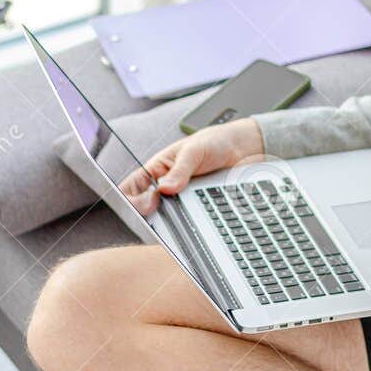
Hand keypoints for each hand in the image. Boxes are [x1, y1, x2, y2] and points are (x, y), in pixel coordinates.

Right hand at [120, 117, 264, 213]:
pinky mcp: (196, 207)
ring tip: (171, 223)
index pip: (131, 189)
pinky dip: (186, 226)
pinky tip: (188, 227)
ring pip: (165, 218)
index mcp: (155, 170)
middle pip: (145, 208)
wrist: (241, 149)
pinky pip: (187, 220)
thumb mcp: (193, 152)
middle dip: (147, 216)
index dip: (130, 201)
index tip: (143, 206)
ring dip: (166, 223)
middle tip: (157, 215)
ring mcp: (179, 199)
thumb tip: (165, 188)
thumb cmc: (212, 142)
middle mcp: (164, 186)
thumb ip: (180, 170)